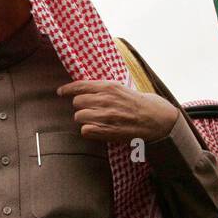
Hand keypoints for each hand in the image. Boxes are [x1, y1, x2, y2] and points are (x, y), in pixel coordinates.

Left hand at [56, 80, 178, 142]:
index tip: (60, 92)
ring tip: (97, 120)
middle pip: (77, 102)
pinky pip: (85, 130)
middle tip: (91, 109)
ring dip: (84, 119)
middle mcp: (106, 100)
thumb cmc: (137, 103)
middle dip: (81, 106)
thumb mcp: (120, 88)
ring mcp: (106, 116)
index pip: (80, 86)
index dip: (67, 89)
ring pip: (79, 117)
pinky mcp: (108, 131)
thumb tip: (80, 88)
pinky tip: (98, 129)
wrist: (156, 119)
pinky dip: (89, 130)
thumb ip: (101, 88)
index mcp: (108, 86)